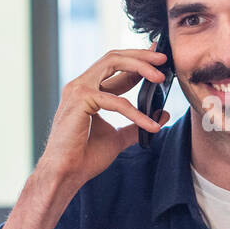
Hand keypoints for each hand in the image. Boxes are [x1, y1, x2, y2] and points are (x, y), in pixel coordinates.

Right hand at [39, 47, 171, 189]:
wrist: (66, 173)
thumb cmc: (85, 157)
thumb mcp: (118, 137)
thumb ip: (137, 125)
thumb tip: (162, 114)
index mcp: (87, 90)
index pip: (115, 67)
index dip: (138, 61)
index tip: (159, 60)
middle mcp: (81, 84)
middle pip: (114, 57)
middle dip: (140, 55)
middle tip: (163, 59)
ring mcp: (78, 89)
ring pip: (113, 64)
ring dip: (140, 67)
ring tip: (160, 77)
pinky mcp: (80, 99)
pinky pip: (116, 101)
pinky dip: (136, 113)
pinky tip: (151, 125)